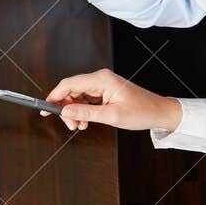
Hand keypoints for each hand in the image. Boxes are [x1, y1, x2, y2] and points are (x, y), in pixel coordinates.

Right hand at [45, 68, 182, 131]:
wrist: (159, 112)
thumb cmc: (142, 111)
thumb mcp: (111, 116)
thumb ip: (86, 113)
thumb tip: (65, 111)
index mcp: (102, 79)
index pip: (69, 84)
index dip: (55, 96)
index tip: (46, 108)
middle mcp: (100, 79)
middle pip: (71, 91)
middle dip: (66, 108)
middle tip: (69, 124)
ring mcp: (102, 85)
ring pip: (77, 97)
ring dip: (74, 112)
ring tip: (79, 125)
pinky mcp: (104, 92)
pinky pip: (85, 100)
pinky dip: (82, 111)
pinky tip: (85, 121)